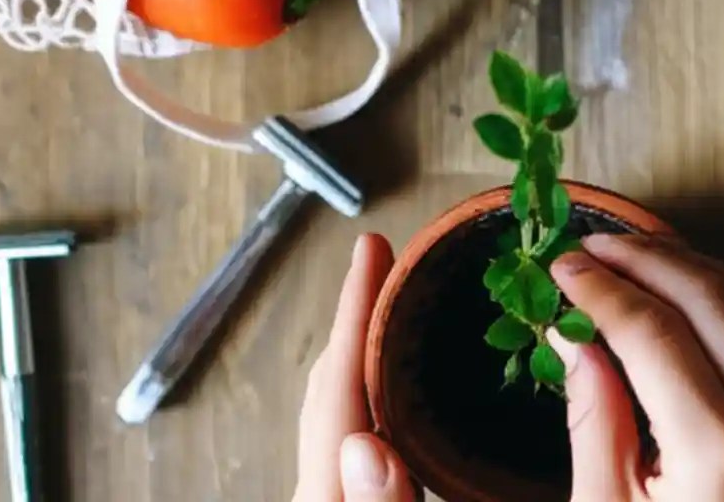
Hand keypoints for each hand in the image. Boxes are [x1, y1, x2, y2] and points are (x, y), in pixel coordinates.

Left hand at [293, 234, 415, 501]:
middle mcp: (323, 492)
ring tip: (397, 297)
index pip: (338, 390)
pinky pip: (361, 431)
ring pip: (343, 409)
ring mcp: (335, 495)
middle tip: (388, 252)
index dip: (355, 312)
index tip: (371, 246)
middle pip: (333, 388)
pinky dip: (378, 390)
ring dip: (367, 349)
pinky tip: (400, 381)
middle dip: (359, 316)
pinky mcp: (353, 498)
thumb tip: (362, 446)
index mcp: (324, 498)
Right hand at [548, 235, 723, 501]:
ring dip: (692, 264)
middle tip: (593, 245)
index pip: (651, 331)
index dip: (600, 287)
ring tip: (636, 258)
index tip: (563, 265)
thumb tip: (571, 334)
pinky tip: (692, 292)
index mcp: (718, 455)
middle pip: (708, 294)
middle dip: (643, 258)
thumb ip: (594, 420)